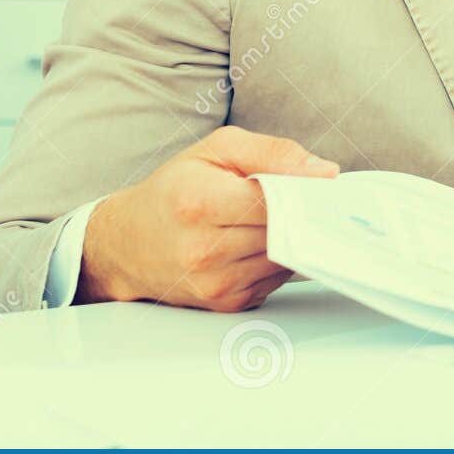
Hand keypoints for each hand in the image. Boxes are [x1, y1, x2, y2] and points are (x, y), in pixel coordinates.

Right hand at [78, 126, 338, 310]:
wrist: (128, 242)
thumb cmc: (175, 189)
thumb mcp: (217, 150)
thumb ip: (272, 152)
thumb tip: (323, 170)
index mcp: (199, 204)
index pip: (275, 200)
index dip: (306, 189)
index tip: (326, 182)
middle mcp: (204, 250)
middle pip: (284, 230)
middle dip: (302, 212)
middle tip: (312, 197)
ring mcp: (215, 283)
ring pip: (285, 257)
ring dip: (292, 237)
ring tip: (281, 217)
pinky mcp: (226, 303)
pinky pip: (276, 279)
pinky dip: (278, 259)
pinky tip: (263, 241)